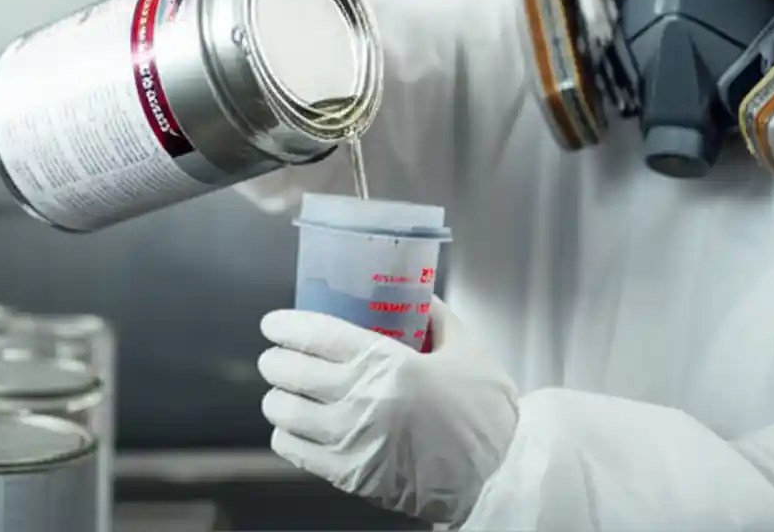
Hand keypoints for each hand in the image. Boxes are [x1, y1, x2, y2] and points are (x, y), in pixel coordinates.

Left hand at [257, 297, 518, 525]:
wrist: (500, 477)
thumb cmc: (486, 414)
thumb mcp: (468, 351)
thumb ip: (436, 318)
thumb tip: (416, 295)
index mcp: (389, 364)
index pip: (317, 335)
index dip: (286, 326)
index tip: (273, 323)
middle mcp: (363, 401)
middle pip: (291, 371)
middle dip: (274, 360)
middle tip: (276, 357)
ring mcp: (352, 441)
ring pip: (285, 412)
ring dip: (277, 397)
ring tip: (283, 392)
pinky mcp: (349, 476)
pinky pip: (294, 450)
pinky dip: (286, 434)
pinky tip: (294, 427)